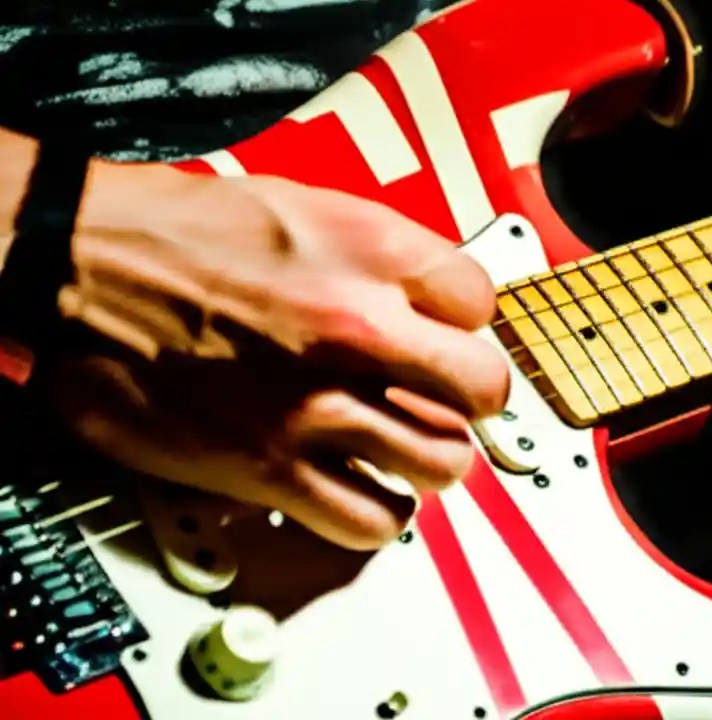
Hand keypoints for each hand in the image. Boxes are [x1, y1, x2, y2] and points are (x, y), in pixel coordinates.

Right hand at [49, 161, 508, 548]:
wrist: (73, 267)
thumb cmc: (170, 235)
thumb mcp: (299, 208)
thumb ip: (376, 254)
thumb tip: (423, 294)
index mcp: (370, 252)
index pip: (482, 301)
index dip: (468, 324)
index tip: (448, 336)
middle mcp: (358, 327)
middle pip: (484, 388)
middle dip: (471, 398)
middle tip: (447, 401)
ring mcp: (320, 403)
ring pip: (445, 461)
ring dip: (431, 459)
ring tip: (406, 448)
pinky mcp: (274, 467)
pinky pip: (375, 519)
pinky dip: (380, 513)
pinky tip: (363, 491)